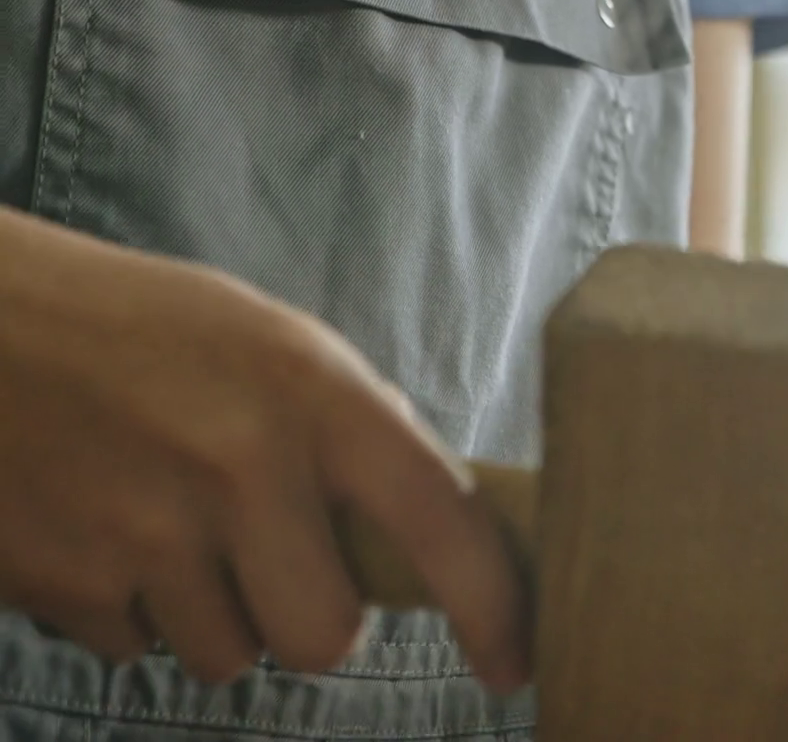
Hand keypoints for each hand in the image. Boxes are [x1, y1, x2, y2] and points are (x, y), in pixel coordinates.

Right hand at [0, 208, 529, 689]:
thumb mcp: (278, 347)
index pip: (443, 521)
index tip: (515, 661)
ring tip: (173, 523)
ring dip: (216, 614)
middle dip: (307, 618)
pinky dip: (134, 611)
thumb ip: (359, 431)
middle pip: (325, 637)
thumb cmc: (145, 331)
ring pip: (230, 657)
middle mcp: (242, 465)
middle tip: (273, 558)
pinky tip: (108, 528)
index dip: (493, 608)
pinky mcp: (67, 582)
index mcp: (316, 395)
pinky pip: (140, 651)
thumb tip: (447, 522)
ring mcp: (148, 531)